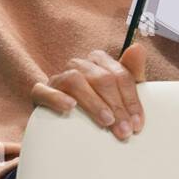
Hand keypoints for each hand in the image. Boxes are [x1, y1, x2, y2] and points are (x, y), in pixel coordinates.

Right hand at [31, 43, 146, 140]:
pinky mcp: (40, 92)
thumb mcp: (119, 93)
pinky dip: (58, 97)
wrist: (63, 124)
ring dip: (93, 102)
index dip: (131, 100)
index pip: (120, 75)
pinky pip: (44, 90)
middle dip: (116, 106)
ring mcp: (58, 78)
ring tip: (106, 121)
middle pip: (101, 78)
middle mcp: (78, 65)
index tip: (137, 124)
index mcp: (99, 61)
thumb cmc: (97, 106)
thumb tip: (138, 47)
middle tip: (124, 131)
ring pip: (76, 80)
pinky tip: (70, 107)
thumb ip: (131, 72)